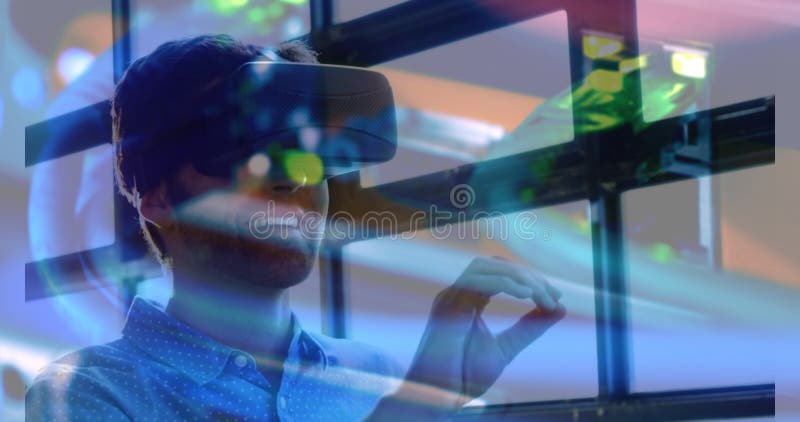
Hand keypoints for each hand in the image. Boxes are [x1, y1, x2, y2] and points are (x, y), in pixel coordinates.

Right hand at [400, 256, 564, 411]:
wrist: (440, 397)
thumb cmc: (465, 376)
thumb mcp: (506, 348)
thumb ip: (529, 328)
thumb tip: (560, 308)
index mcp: (468, 301)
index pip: (499, 274)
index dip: (529, 279)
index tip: (556, 297)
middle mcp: (457, 294)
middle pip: (493, 265)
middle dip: (526, 275)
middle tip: (552, 294)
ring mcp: (449, 298)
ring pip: (483, 267)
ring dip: (516, 275)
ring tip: (540, 294)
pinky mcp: (446, 308)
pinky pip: (475, 282)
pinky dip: (503, 283)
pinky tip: (526, 294)